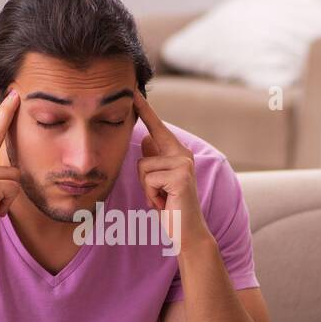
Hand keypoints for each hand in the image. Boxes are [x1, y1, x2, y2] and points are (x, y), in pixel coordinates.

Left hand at [134, 87, 205, 247]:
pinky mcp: (180, 176)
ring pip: (143, 169)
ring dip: (147, 190)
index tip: (132, 90)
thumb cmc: (171, 207)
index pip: (157, 127)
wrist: (188, 231)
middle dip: (145, 181)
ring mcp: (183, 164)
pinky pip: (148, 180)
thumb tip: (146, 138)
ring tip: (163, 200)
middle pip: (143, 156)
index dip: (144, 109)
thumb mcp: (159, 181)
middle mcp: (183, 154)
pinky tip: (165, 204)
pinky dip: (151, 196)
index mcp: (178, 153)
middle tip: (160, 199)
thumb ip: (155, 159)